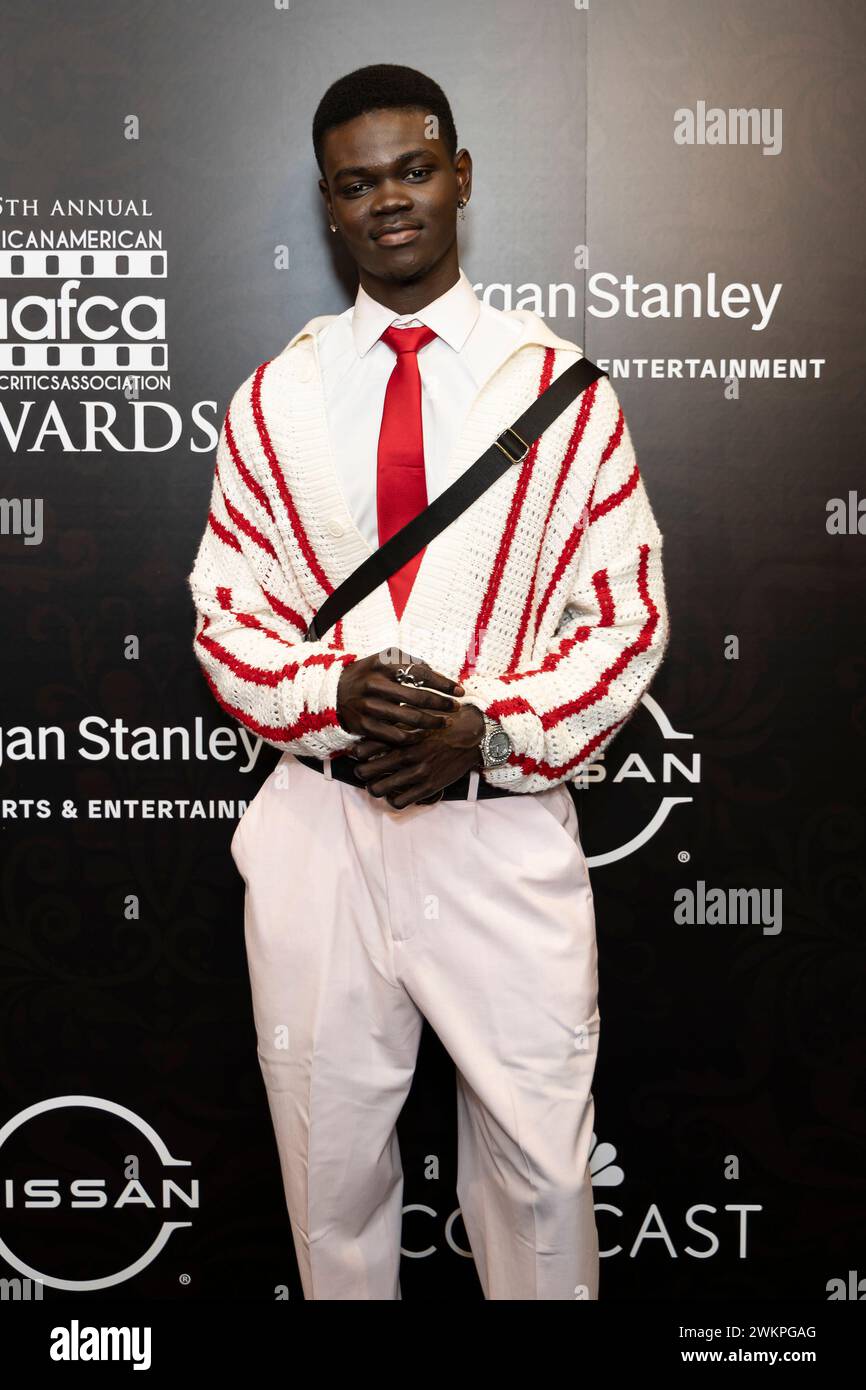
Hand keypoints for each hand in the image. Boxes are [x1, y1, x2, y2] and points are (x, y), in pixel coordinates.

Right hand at [337, 650, 463, 746]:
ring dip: (432, 722)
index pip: (420, 673)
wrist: (333, 693)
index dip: (443, 683)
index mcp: (382, 665)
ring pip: (409, 718)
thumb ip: (409, 663)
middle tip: (457, 708)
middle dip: (442, 704)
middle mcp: (374, 685)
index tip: (459, 691)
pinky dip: (414, 737)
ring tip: (445, 723)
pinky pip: (395, 736)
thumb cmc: (367, 674)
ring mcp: (368, 706)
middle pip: (418, 697)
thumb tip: (438, 673)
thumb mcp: (383, 660)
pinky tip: (425, 735)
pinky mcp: (363, 725)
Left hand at [351, 702, 485, 809]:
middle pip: (366, 771)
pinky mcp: (429, 786)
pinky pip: (400, 802)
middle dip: (361, 772)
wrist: (474, 734)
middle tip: (365, 771)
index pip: (364, 748)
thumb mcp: (420, 713)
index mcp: (402, 734)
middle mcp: (407, 753)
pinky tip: (396, 792)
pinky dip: (393, 799)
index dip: (357, 753)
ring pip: (378, 789)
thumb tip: (376, 720)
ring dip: (374, 788)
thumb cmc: (444, 721)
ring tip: (377, 784)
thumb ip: (397, 717)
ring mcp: (418, 772)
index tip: (360, 754)